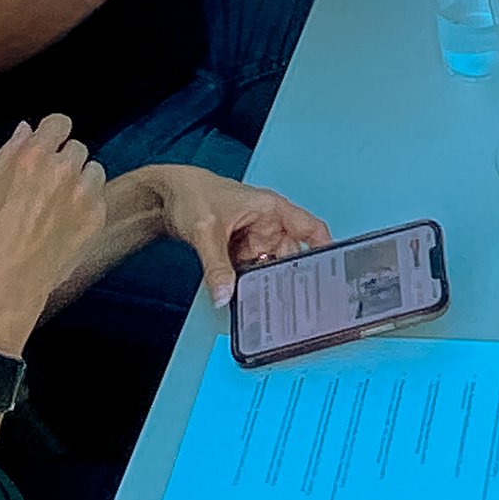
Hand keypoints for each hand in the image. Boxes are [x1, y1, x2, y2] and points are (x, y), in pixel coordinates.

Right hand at [0, 114, 110, 347]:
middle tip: (48, 186)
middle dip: (65, 162)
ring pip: (94, 171)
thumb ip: (10, 154)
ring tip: (59, 207)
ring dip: (81, 182)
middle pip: (78, 148)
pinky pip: (99, 198)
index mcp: (31, 158)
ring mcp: (83, 195)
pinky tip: (67, 224)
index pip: (59, 122)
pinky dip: (88, 206)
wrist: (3, 290)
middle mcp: (62, 171)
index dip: (54, 134)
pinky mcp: (96, 218)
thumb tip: (26, 130)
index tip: (51, 144)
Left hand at [146, 166, 328, 306]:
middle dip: (289, 279)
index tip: (333, 273)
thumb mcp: (206, 230)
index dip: (325, 250)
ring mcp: (253, 240)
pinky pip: (250, 273)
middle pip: (290, 257)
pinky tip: (246, 298)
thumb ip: (216, 265)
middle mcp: (267, 225)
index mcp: (271, 209)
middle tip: (292, 303)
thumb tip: (225, 294)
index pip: (310, 228)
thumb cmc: (192, 194)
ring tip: (267, 306)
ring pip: (269, 269)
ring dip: (265, 285)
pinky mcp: (238, 252)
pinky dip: (248, 285)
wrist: (165, 197)